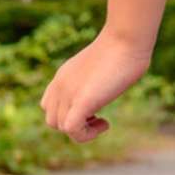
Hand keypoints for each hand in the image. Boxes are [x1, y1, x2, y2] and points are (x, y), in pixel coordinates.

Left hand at [40, 27, 152, 142]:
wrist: (125, 40)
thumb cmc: (124, 48)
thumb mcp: (102, 64)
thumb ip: (97, 75)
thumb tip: (111, 78)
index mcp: (62, 77)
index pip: (48, 106)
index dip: (68, 113)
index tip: (92, 109)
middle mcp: (60, 86)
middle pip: (53, 120)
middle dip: (75, 125)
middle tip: (99, 117)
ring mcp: (68, 93)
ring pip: (60, 127)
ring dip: (83, 131)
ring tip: (103, 121)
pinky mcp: (82, 100)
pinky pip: (71, 129)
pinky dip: (88, 134)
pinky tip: (106, 123)